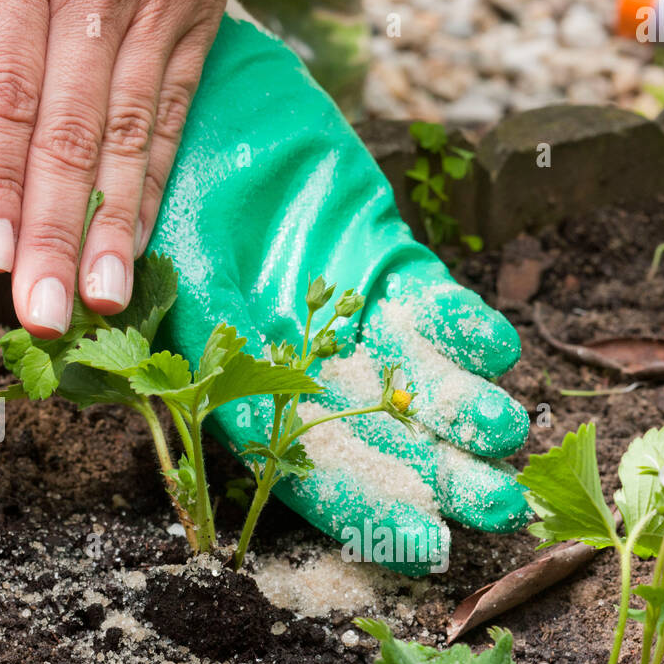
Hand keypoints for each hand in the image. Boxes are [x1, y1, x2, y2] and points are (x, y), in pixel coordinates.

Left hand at [0, 0, 253, 336]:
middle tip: (38, 310)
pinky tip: (135, 241)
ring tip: (95, 300)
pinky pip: (171, 112)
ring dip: (108, 226)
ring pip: (125, 135)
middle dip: (48, 228)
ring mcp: (150, 9)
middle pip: (63, 130)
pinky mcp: (194, 17)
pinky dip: (154, 182)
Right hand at [150, 15, 531, 575]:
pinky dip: (468, 326)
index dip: (376, 518)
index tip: (433, 548)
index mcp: (253, 407)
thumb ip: (211, 366)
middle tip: (503, 506)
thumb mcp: (172, 297)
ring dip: (470, 411)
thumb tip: (249, 447)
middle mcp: (314, 378)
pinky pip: (438, 310)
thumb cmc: (158, 210)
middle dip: (451, 479)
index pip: (322, 481)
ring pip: (426, 386)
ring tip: (505, 428)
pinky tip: (496, 348)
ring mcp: (358, 324)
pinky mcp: (390, 268)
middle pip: (393, 447)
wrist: (187, 116)